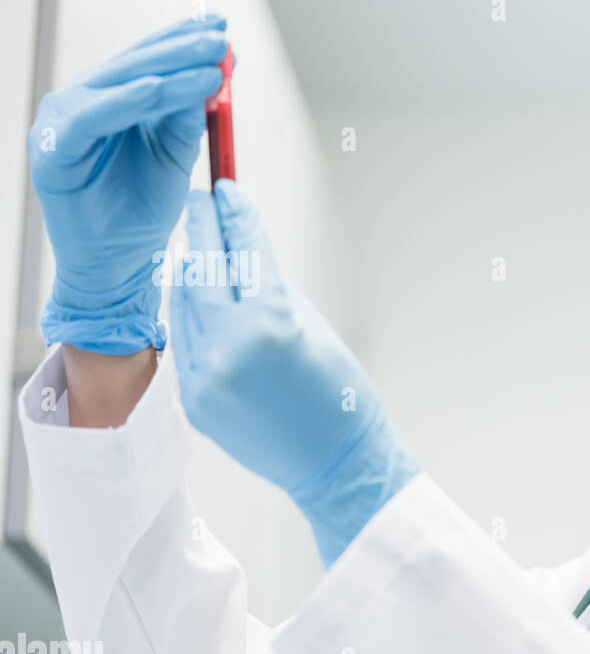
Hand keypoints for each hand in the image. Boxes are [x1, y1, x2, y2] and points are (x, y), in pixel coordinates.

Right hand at [28, 14, 230, 354]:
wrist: (120, 263)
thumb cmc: (145, 210)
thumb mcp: (176, 155)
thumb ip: (188, 115)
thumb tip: (215, 70)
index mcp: (112, 99)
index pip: (149, 60)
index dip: (184, 42)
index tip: (224, 28)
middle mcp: (84, 101)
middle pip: (136, 65)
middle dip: (182, 49)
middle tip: (220, 38)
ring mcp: (63, 122)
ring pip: (118, 85)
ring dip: (166, 71)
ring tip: (207, 63)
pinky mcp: (52, 149)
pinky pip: (91, 118)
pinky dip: (123, 102)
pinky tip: (156, 89)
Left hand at [175, 179, 419, 566]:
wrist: (335, 464)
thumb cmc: (341, 397)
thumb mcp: (312, 326)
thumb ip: (270, 286)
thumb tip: (241, 251)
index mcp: (270, 323)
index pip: (244, 250)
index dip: (236, 214)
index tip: (229, 189)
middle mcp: (228, 347)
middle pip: (201, 268)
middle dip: (202, 230)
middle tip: (203, 203)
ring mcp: (203, 376)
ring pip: (183, 303)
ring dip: (192, 272)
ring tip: (202, 251)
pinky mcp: (192, 399)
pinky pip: (184, 341)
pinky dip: (191, 316)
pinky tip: (200, 300)